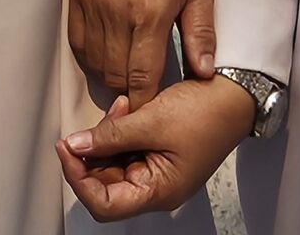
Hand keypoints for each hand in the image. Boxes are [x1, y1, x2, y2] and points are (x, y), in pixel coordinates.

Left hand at [56, 82, 254, 220]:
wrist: (233, 95)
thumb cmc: (206, 113)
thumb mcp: (151, 121)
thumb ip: (110, 135)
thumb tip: (75, 145)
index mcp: (159, 191)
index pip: (104, 204)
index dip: (78, 179)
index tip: (66, 148)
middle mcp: (155, 186)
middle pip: (103, 184)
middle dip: (90, 153)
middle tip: (87, 126)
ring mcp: (155, 169)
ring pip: (111, 163)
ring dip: (106, 136)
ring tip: (119, 109)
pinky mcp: (154, 152)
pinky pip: (124, 147)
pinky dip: (118, 129)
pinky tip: (125, 108)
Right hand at [70, 0, 215, 105]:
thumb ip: (200, 30)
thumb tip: (203, 72)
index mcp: (148, 14)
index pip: (141, 77)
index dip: (147, 100)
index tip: (156, 109)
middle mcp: (113, 13)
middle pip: (113, 74)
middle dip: (130, 90)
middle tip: (145, 90)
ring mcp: (90, 1)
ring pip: (92, 59)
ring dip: (109, 72)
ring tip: (128, 72)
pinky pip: (77, 37)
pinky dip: (90, 53)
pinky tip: (106, 50)